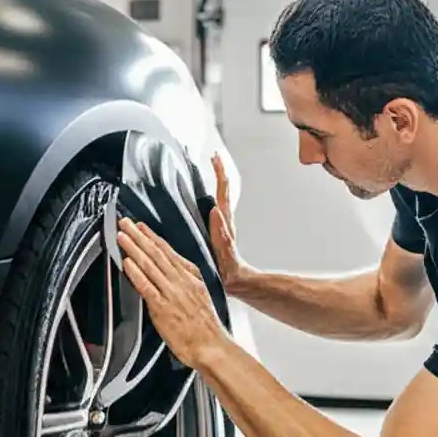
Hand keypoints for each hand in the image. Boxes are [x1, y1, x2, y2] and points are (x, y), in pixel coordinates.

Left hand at [115, 217, 229, 368]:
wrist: (212, 346)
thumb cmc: (206, 327)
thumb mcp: (200, 296)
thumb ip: (185, 282)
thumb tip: (169, 273)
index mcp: (191, 277)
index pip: (169, 251)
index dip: (153, 237)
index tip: (141, 227)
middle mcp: (182, 281)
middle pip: (157, 253)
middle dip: (139, 236)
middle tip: (125, 222)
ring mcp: (172, 293)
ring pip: (150, 265)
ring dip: (134, 248)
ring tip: (122, 235)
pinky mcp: (163, 308)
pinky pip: (147, 286)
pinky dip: (136, 272)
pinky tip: (127, 262)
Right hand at [210, 153, 255, 292]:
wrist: (234, 280)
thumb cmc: (228, 268)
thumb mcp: (223, 251)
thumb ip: (220, 233)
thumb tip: (215, 211)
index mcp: (224, 219)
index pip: (223, 190)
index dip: (219, 173)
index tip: (214, 158)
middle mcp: (223, 217)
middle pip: (223, 188)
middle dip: (218, 171)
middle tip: (213, 156)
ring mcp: (221, 222)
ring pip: (219, 195)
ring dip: (216, 180)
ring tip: (210, 168)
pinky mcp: (217, 228)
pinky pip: (214, 205)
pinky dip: (211, 194)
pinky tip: (203, 194)